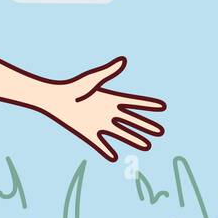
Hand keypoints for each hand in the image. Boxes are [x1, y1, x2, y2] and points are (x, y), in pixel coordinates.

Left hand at [39, 57, 165, 161]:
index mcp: (110, 99)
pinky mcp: (88, 132)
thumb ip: (108, 72)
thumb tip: (123, 60)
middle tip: (160, 132)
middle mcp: (107, 112)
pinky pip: (100, 143)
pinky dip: (106, 150)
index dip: (148, 104)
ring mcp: (99, 123)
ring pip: (121, 133)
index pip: (134, 102)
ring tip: (147, 146)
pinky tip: (114, 157)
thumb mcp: (92, 80)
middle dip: (146, 126)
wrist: (55, 99)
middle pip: (131, 120)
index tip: (163, 106)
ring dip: (134, 139)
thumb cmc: (73, 87)